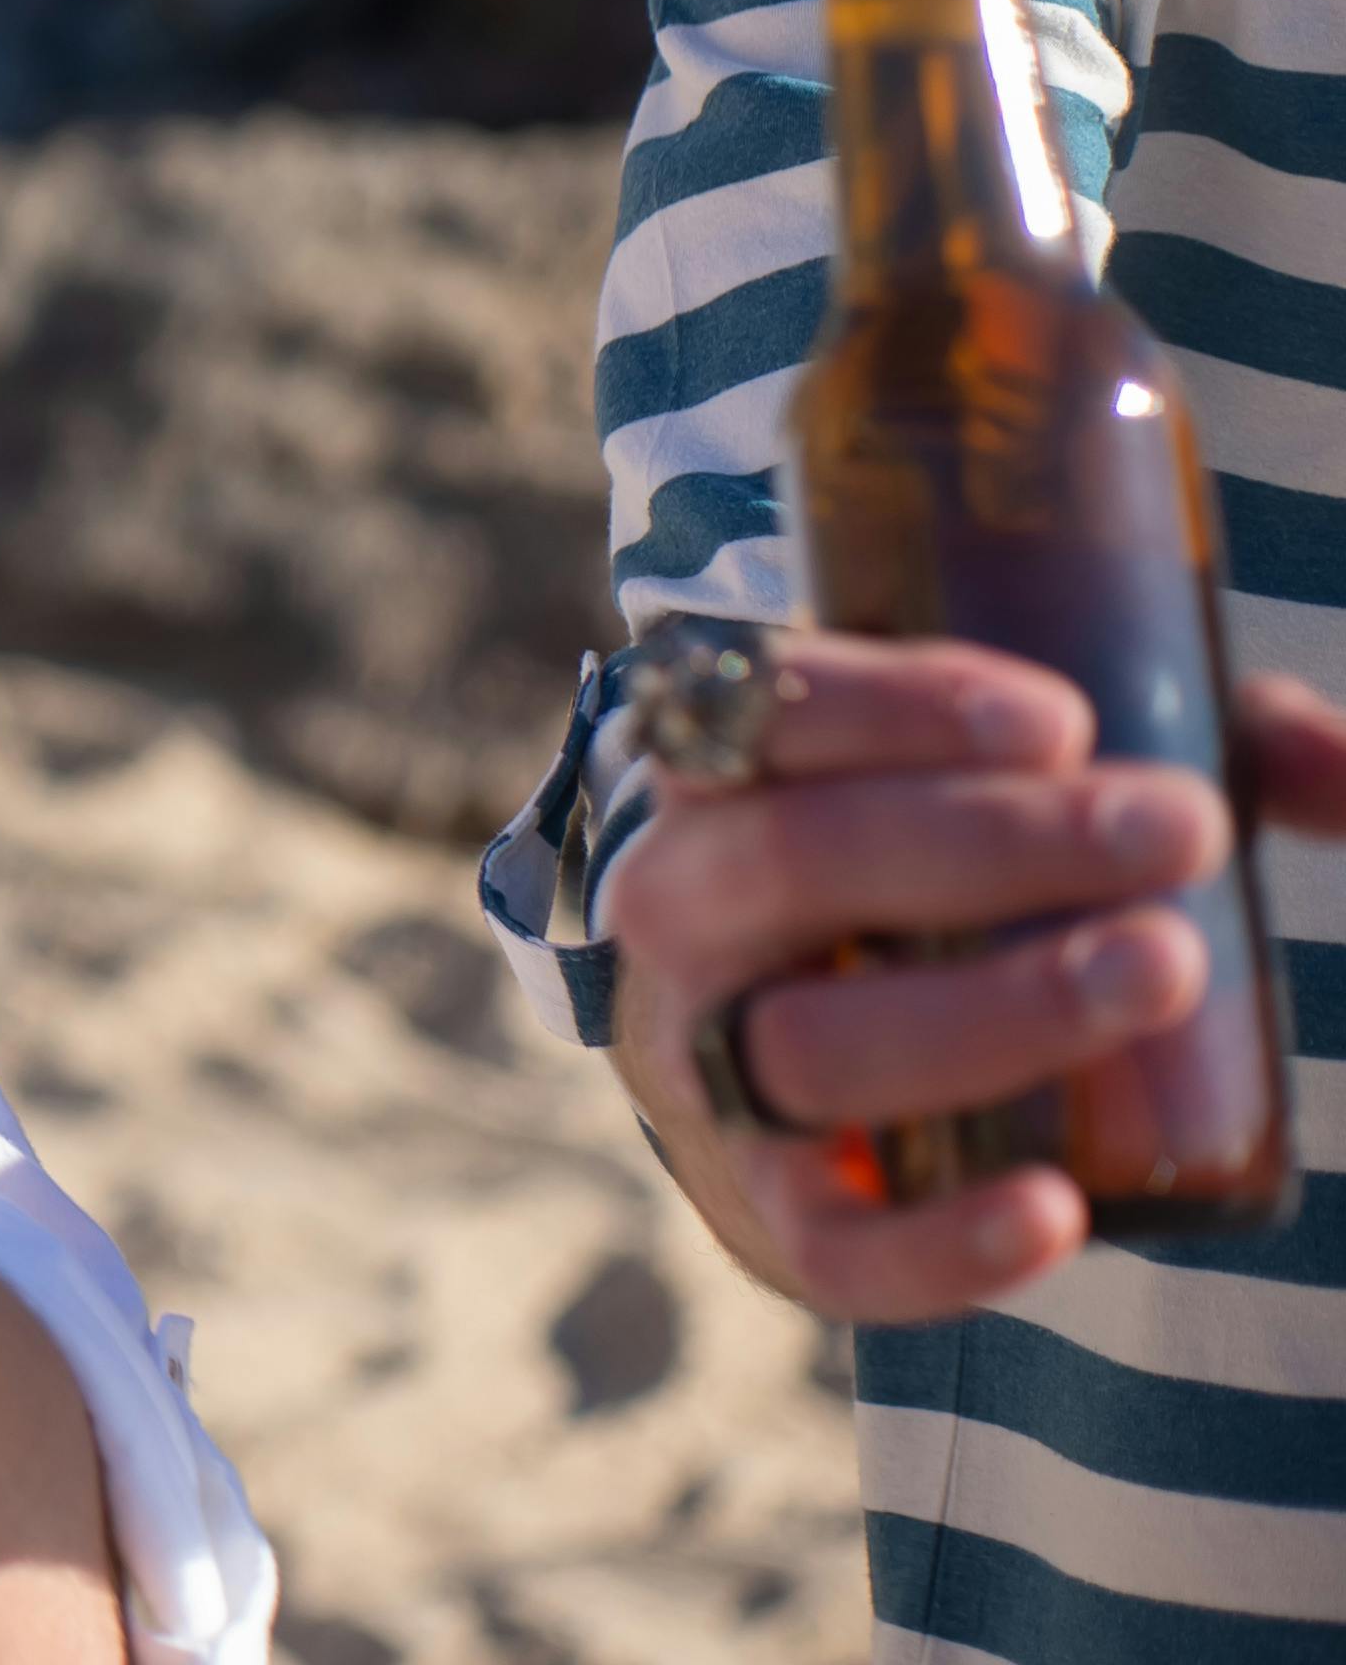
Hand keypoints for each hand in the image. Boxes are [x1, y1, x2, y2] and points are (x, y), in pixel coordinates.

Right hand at [595, 638, 1341, 1319]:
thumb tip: (1333, 757)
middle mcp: (674, 913)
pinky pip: (828, 1244)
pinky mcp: (765, 1210)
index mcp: (709, 775)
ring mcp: (697, 1066)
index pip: (756, 710)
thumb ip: (1174, 749)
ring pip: (810, 1044)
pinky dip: (934, 1241)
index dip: (892, 708)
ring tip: (1161, 971)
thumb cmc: (916, 874)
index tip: (1066, 721)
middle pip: (787, 862)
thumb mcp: (994, 775)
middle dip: (988, 841)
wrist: (772, 1030)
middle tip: (1179, 828)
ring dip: (990, 1010)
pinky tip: (1058, 1213)